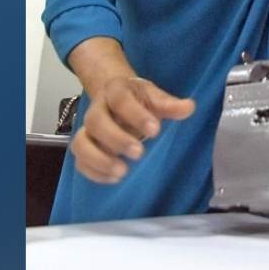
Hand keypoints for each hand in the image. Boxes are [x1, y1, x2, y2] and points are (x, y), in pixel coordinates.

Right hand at [69, 75, 195, 184]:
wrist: (116, 97)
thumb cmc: (139, 99)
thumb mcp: (154, 97)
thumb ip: (169, 104)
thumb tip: (189, 107)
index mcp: (115, 90)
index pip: (120, 99)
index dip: (136, 115)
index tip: (155, 130)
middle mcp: (96, 109)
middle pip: (95, 121)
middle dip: (116, 139)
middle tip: (139, 153)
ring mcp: (87, 130)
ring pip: (80, 143)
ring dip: (99, 159)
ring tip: (123, 171)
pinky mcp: (84, 148)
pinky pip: (80, 161)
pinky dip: (93, 172)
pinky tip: (115, 178)